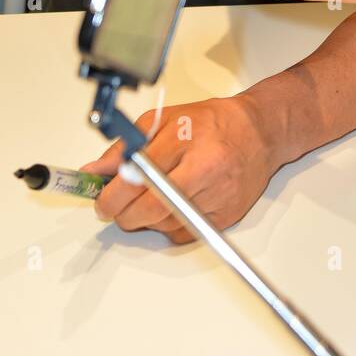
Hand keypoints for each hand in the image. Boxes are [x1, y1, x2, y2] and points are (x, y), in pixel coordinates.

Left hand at [80, 95, 278, 243]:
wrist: (259, 132)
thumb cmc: (212, 123)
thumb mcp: (164, 120)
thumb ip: (127, 146)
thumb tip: (96, 171)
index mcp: (186, 138)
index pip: (140, 175)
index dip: (113, 194)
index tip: (101, 201)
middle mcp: (205, 168)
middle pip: (151, 208)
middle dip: (124, 213)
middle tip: (115, 207)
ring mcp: (218, 195)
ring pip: (164, 224)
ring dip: (145, 219)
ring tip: (148, 198)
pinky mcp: (226, 216)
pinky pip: (184, 234)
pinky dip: (168, 226)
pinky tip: (171, 207)